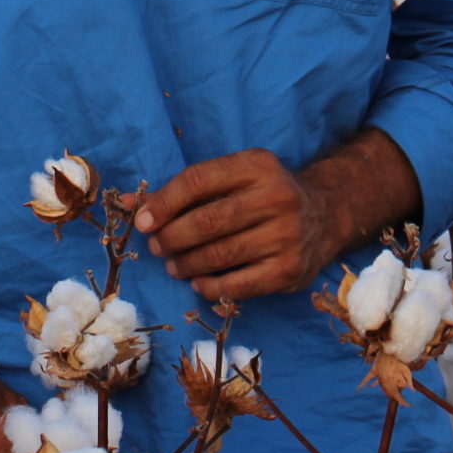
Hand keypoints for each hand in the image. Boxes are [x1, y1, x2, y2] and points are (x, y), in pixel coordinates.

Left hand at [133, 131, 420, 302]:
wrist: (324, 215)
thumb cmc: (261, 194)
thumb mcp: (231, 178)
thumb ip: (182, 190)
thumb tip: (127, 206)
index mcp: (256, 165)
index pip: (198, 181)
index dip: (164, 203)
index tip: (142, 222)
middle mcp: (276, 197)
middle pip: (207, 222)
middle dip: (171, 238)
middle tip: (157, 248)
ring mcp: (287, 235)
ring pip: (219, 255)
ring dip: (186, 264)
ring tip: (174, 265)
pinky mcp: (290, 270)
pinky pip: (238, 285)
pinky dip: (210, 287)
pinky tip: (198, 282)